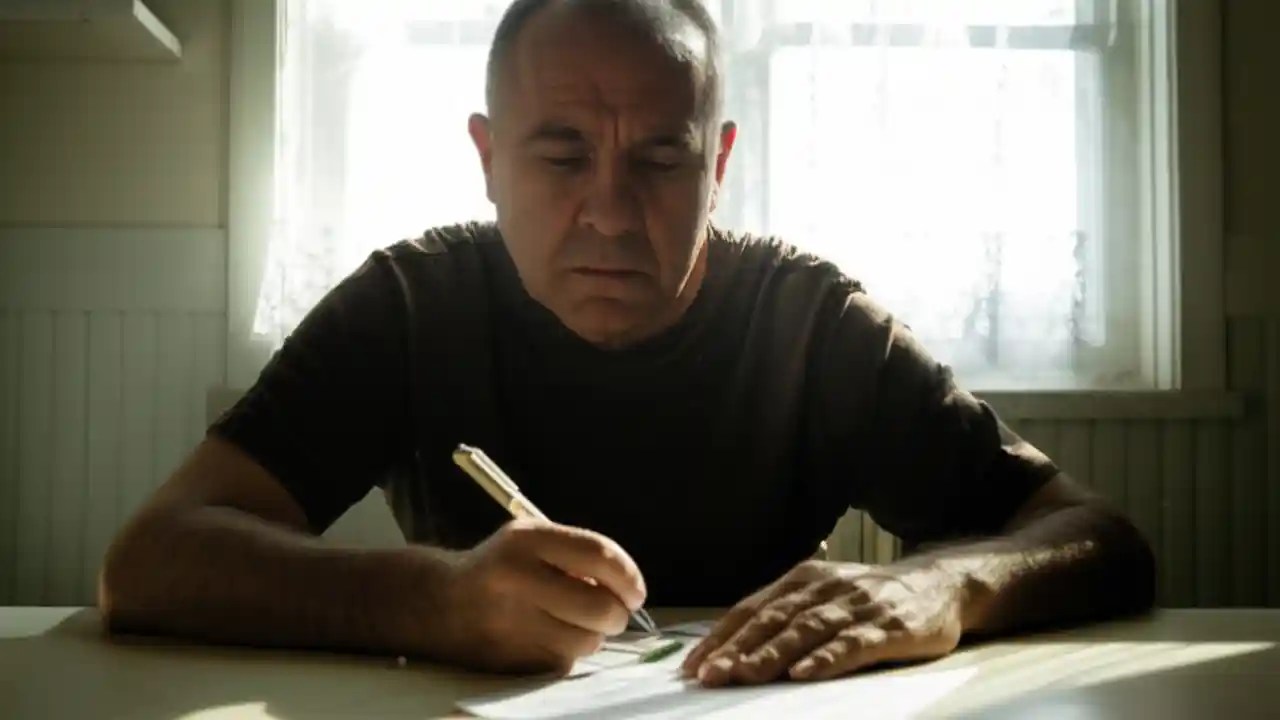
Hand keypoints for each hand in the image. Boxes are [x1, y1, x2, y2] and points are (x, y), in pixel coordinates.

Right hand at [435, 518, 646, 674]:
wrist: (441, 603)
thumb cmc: (502, 567)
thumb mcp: (533, 539)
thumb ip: (578, 554)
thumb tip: (627, 588)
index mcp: (526, 540)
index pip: (600, 555)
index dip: (629, 577)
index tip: (636, 593)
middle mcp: (516, 579)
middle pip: (599, 607)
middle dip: (618, 614)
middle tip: (614, 613)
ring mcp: (511, 623)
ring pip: (586, 641)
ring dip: (592, 635)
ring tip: (572, 623)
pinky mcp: (509, 659)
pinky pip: (564, 662)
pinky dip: (566, 652)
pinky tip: (547, 637)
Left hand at [681, 559, 963, 685]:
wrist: (939, 584)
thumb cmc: (869, 597)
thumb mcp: (824, 594)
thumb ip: (785, 615)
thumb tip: (732, 650)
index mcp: (802, 580)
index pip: (751, 608)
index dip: (721, 637)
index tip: (693, 666)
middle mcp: (825, 589)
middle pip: (773, 620)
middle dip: (738, 649)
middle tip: (709, 675)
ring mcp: (857, 607)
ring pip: (806, 631)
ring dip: (772, 654)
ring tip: (745, 675)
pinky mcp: (889, 628)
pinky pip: (852, 645)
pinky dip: (826, 659)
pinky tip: (804, 673)